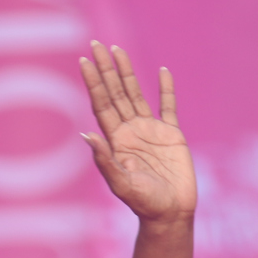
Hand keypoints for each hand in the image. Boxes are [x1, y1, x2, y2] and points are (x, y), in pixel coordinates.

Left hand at [79, 42, 195, 222]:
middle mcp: (130, 131)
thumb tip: (86, 135)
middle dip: (105, 69)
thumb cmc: (144, 203)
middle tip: (96, 43)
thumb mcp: (121, 184)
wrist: (170, 214)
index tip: (84, 60)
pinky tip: (162, 71)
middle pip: (115, 92)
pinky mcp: (172, 135)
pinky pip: (168, 106)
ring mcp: (150, 131)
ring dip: (127, 72)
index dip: (94, 82)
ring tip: (117, 49)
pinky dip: (166, 88)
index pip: (101, 104)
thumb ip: (105, 160)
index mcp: (116, 140)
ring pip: (136, 94)